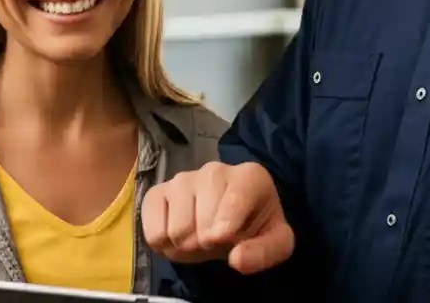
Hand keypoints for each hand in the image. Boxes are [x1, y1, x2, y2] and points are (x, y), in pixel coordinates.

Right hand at [142, 161, 294, 274]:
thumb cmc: (253, 226)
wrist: (230, 218)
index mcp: (249, 177)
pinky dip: (165, 244)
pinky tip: (179, 236)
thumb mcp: (275, 242)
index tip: (226, 238)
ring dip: (188, 246)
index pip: (234, 201)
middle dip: (210, 243)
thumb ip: (264, 252)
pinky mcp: (157, 193)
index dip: (227, 229)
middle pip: (203, 223)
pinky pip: (154, 230)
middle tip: (217, 241)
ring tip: (200, 238)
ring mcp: (182, 180)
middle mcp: (213, 171)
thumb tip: (236, 259)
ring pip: (178, 229)